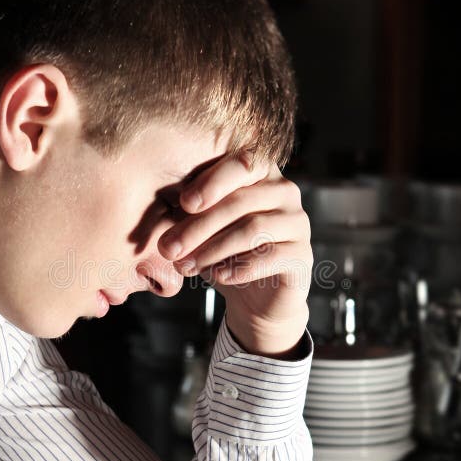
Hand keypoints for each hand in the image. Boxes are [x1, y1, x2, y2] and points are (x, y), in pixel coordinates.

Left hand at [158, 152, 311, 357]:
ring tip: (185, 266)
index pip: (242, 162)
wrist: (256, 298)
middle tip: (168, 248)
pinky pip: (270, 257)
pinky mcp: (303, 256)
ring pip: (252, 229)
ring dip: (212, 249)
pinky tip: (218, 277)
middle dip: (198, 226)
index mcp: (260, 172)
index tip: (184, 203)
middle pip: (240, 201)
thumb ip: (188, 211)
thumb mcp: (201, 228)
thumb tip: (158, 203)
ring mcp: (297, 223)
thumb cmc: (224, 253)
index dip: (212, 181)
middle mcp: (284, 191)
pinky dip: (239, 268)